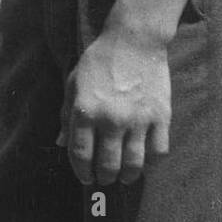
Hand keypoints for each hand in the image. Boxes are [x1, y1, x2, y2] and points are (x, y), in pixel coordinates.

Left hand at [56, 25, 170, 185]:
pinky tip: (145, 161)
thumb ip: (66, 115)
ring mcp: (138, 119)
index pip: (80, 154)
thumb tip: (60, 143)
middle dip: (104, 177)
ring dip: (127, 177)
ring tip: (124, 178)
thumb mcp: (73, 83)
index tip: (85, 177)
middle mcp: (111, 119)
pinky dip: (152, 162)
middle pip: (107, 164)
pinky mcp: (161, 117)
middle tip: (104, 180)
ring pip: (134, 164)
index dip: (81, 171)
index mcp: (85, 111)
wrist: (133, 41)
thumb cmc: (98, 61)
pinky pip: (159, 151)